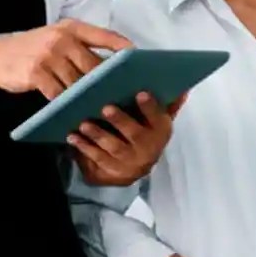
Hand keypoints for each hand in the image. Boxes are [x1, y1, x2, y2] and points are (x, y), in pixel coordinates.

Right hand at [0, 18, 131, 98]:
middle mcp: (62, 38)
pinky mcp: (37, 73)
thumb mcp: (55, 38)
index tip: (138, 60)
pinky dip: (67, 105)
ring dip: (88, 98)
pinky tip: (75, 113)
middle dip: (107, 83)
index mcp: (71, 28)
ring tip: (101, 109)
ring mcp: (49, 55)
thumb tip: (110, 68)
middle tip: (121, 96)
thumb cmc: (33, 50)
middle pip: (93, 65)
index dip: (122, 48)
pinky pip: (59, 94)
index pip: (104, 35)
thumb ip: (80, 47)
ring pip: (78, 82)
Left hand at [67, 91, 186, 186]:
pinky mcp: (113, 170)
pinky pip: (97, 159)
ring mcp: (130, 161)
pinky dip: (84, 148)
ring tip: (84, 124)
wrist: (137, 166)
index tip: (141, 93)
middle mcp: (148, 148)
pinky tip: (73, 137)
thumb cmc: (147, 132)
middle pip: (134, 134)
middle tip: (106, 107)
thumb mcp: (159, 119)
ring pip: (114, 148)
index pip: (159, 117)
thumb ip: (167, 103)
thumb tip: (183, 86)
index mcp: (161, 130)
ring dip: (98, 135)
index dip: (150, 107)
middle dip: (120, 121)